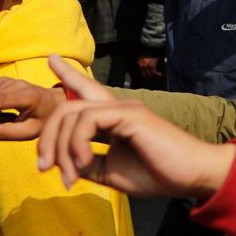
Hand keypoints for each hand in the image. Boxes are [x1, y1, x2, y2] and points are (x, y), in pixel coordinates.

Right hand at [0, 76, 66, 140]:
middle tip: (1, 125)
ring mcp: (7, 81)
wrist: (53, 101)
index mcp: (28, 96)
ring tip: (6, 120)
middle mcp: (16, 84)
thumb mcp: (30, 131)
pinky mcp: (0, 81)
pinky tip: (2, 113)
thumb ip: (7, 133)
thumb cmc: (43, 118)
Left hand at [34, 55, 234, 196]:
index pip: (89, 91)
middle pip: (67, 107)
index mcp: (116, 119)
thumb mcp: (111, 172)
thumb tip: (64, 163)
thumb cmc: (158, 174)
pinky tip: (83, 164)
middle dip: (47, 137)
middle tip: (44, 167)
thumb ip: (88, 163)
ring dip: (60, 149)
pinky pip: (86, 121)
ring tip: (69, 175)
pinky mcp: (130, 114)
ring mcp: (125, 108)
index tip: (52, 59)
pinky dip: (76, 145)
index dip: (69, 75)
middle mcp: (119, 108)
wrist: (192, 175)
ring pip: (72, 114)